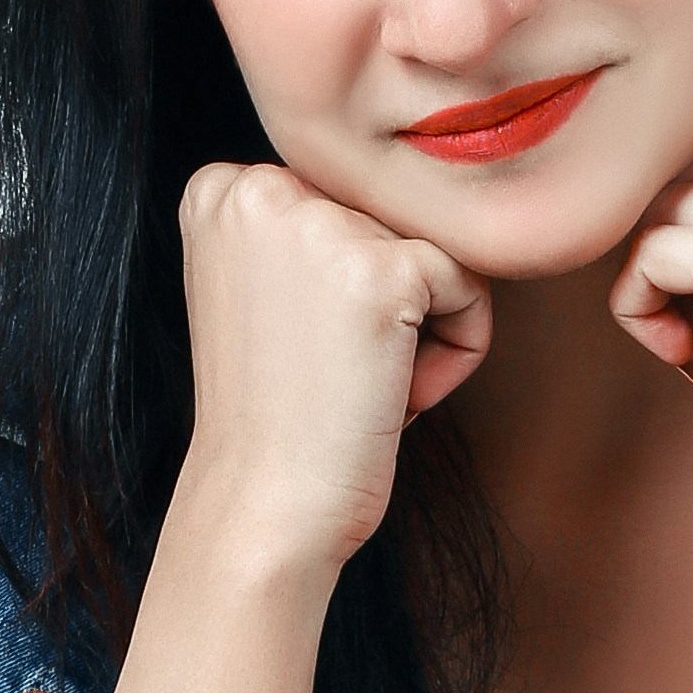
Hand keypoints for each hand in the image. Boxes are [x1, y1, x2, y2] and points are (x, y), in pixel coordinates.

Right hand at [172, 158, 490, 579]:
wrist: (263, 505)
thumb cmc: (277, 416)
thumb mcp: (264, 292)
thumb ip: (310, 228)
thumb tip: (419, 190)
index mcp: (222, 188)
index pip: (343, 202)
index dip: (341, 287)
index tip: (301, 347)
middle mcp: (261, 186)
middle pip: (389, 221)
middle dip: (384, 306)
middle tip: (330, 376)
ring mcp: (321, 223)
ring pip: (433, 252)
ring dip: (418, 332)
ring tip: (356, 387)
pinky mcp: (383, 269)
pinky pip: (470, 289)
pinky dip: (457, 353)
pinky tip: (395, 397)